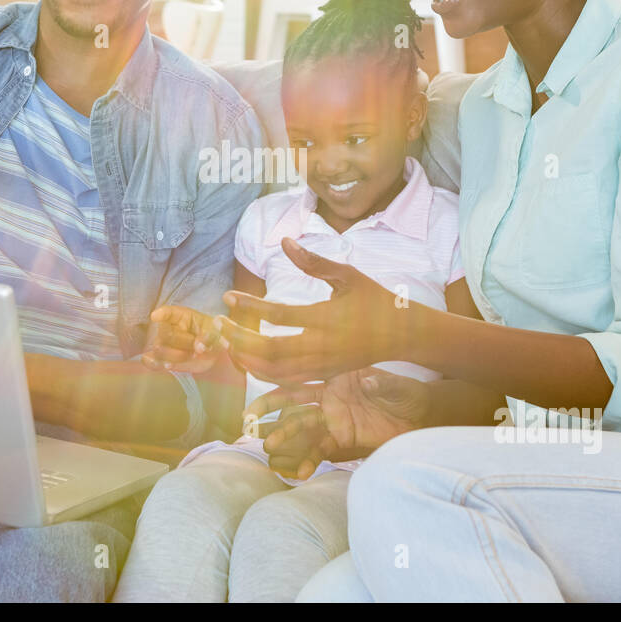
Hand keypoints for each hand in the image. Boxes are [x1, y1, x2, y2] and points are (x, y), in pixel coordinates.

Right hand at [142, 305, 226, 376]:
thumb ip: (209, 338)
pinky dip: (155, 364)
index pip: (168, 312)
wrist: (213, 350)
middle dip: (183, 343)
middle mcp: (168, 328)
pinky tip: (167, 365)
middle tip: (198, 348)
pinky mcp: (163, 360)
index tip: (156, 316)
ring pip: (159, 350)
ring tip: (191, 355)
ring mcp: (164, 344)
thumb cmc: (213, 335)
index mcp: (181, 316)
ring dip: (177, 356)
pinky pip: (152, 362)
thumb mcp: (217, 333)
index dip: (161, 314)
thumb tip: (198, 346)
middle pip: (166, 335)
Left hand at [216, 237, 413, 383]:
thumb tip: (284, 242)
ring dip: (246, 358)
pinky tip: (247, 359)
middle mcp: (322, 346)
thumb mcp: (348, 275)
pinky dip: (263, 372)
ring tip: (226, 341)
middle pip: (270, 349)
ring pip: (275, 371)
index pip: (279, 315)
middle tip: (217, 324)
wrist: (403, 335)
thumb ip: (314, 262)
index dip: (250, 307)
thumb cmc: (374, 299)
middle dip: (239, 338)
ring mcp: (322, 365)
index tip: (227, 298)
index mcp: (326, 318)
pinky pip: (286, 380)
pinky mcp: (323, 376)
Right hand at [250, 368, 432, 468]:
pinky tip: (300, 473)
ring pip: (301, 430)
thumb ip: (382, 384)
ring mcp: (333, 420)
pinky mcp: (342, 440)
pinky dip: (308, 461)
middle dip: (270, 416)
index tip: (259, 392)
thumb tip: (367, 383)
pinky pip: (319, 450)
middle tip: (251, 429)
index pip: (303, 380)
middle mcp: (329, 398)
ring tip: (270, 453)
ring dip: (285, 441)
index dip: (279, 385)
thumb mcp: (398, 386)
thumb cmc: (407, 393)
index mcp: (336, 378)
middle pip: (292, 406)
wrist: (421, 417)